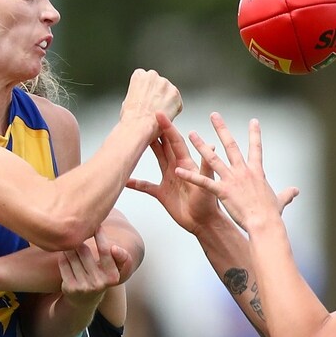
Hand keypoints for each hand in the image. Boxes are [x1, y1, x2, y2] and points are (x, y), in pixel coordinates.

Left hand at [59, 229, 129, 303]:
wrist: (84, 301)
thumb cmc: (101, 277)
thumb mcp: (114, 270)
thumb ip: (120, 257)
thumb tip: (115, 248)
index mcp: (112, 276)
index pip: (106, 251)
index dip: (101, 236)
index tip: (97, 226)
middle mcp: (99, 283)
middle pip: (84, 251)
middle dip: (79, 241)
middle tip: (77, 235)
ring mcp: (84, 286)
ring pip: (72, 256)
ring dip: (69, 247)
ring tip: (69, 243)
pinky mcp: (70, 288)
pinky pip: (63, 264)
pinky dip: (63, 256)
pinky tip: (64, 254)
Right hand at [120, 68, 182, 125]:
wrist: (139, 125)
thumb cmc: (131, 117)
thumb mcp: (128, 100)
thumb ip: (138, 94)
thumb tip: (142, 98)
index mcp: (139, 75)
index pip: (147, 78)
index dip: (147, 91)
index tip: (147, 99)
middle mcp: (152, 75)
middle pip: (159, 84)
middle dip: (158, 94)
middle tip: (154, 107)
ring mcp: (165, 83)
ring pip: (169, 92)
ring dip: (167, 101)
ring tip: (159, 114)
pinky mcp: (175, 93)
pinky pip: (177, 102)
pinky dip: (174, 110)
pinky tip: (165, 116)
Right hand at [127, 120, 227, 234]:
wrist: (204, 222)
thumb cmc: (208, 203)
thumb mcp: (207, 182)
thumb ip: (206, 165)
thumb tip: (211, 145)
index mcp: (186, 163)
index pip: (175, 141)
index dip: (167, 127)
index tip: (159, 114)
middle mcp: (177, 168)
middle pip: (164, 146)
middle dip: (156, 131)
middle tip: (145, 118)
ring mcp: (169, 179)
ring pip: (157, 159)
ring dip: (147, 149)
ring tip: (136, 138)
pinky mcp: (162, 193)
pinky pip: (146, 186)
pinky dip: (135, 183)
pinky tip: (124, 180)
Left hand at [174, 113, 298, 230]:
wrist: (265, 223)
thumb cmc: (271, 215)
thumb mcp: (280, 201)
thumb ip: (286, 194)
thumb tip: (296, 191)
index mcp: (256, 172)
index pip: (256, 148)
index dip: (255, 134)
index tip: (253, 121)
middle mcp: (243, 171)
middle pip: (230, 145)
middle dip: (221, 129)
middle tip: (214, 115)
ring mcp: (232, 179)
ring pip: (213, 158)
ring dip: (200, 146)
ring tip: (190, 133)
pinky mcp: (222, 190)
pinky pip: (203, 181)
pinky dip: (190, 176)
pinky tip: (177, 170)